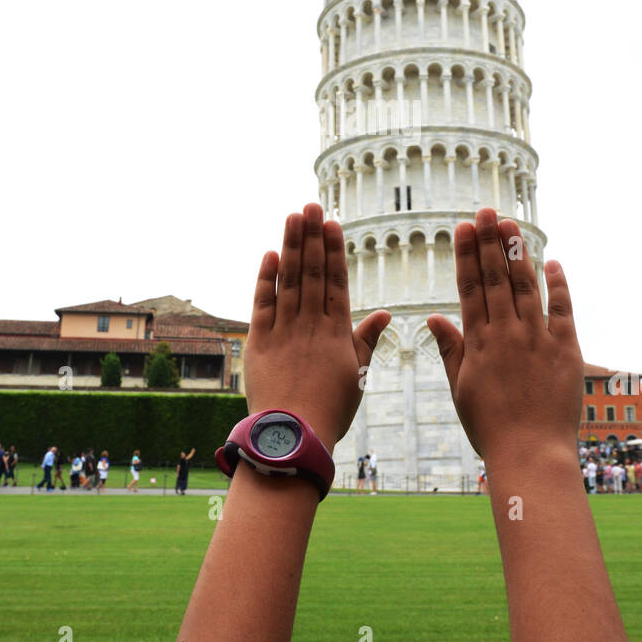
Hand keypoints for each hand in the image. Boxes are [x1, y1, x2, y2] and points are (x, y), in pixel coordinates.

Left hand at [243, 203, 389, 451]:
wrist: (293, 434)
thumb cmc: (330, 409)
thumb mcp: (356, 374)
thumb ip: (366, 340)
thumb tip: (382, 313)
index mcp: (336, 331)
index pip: (335, 280)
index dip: (333, 250)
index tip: (332, 224)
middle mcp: (310, 324)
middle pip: (311, 272)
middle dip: (311, 237)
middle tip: (311, 206)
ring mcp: (283, 330)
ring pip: (288, 280)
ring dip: (290, 246)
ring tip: (293, 217)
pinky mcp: (258, 341)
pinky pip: (261, 303)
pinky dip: (265, 278)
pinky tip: (269, 254)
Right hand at [427, 209, 582, 462]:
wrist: (532, 454)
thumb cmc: (491, 427)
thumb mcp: (460, 388)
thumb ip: (450, 349)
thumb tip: (433, 316)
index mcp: (479, 343)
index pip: (470, 288)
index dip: (467, 254)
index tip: (463, 228)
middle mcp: (507, 334)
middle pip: (496, 278)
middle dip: (490, 242)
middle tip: (486, 211)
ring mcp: (537, 340)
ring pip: (525, 286)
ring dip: (518, 253)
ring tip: (510, 225)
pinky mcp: (566, 350)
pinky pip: (562, 310)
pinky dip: (558, 284)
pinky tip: (552, 262)